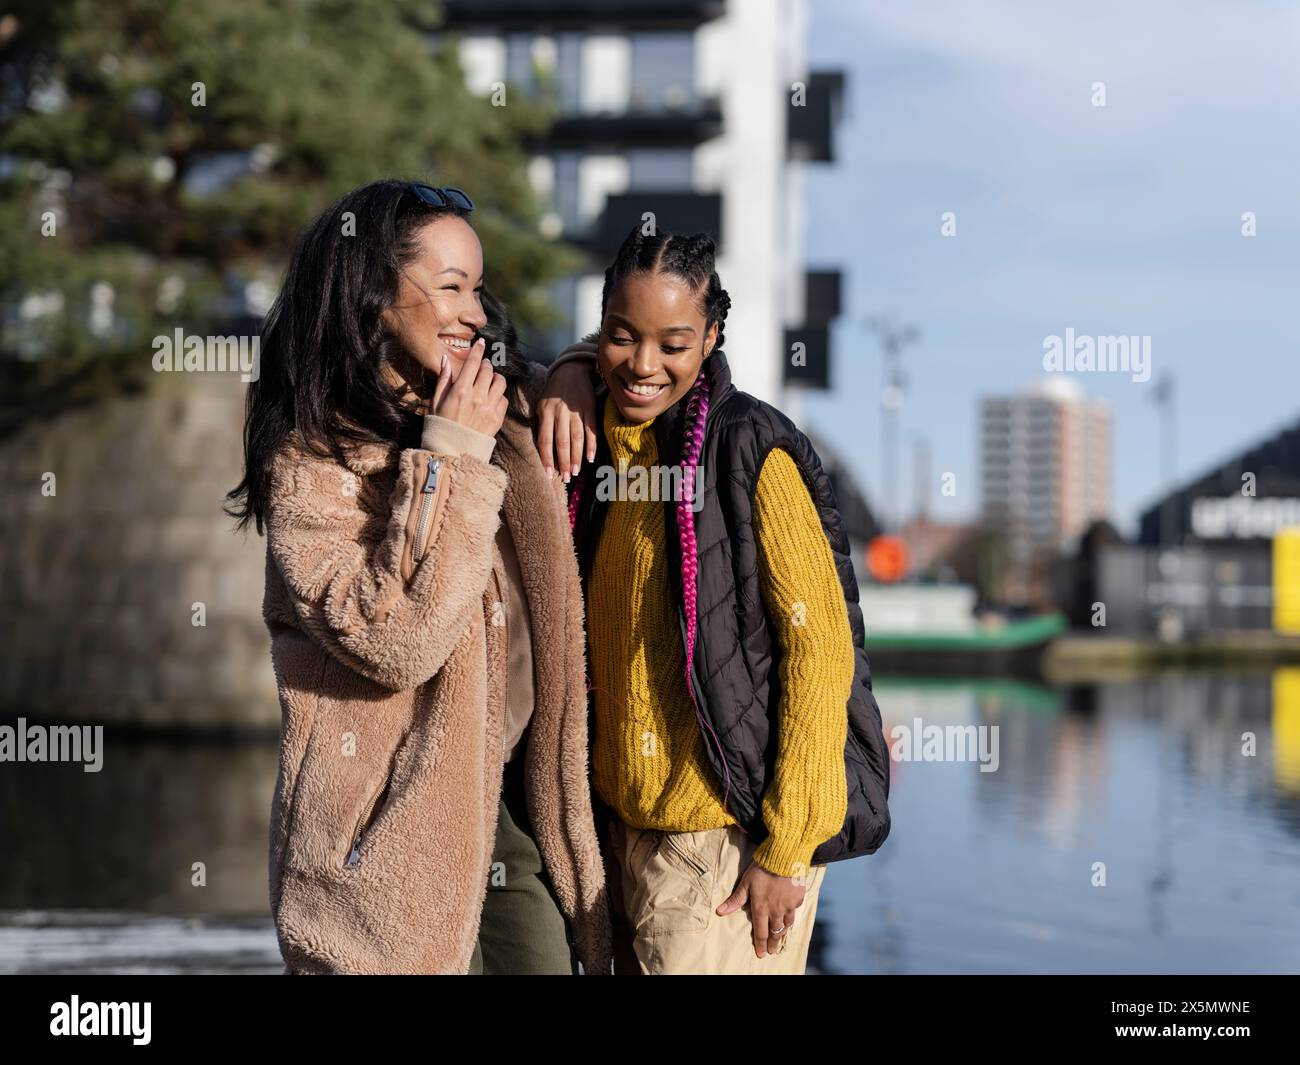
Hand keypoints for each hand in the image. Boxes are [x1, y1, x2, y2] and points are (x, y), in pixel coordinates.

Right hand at [428, 339, 506, 437]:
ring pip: (500, 383)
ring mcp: (489, 408)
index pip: (473, 363)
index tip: (481, 343)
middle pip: (488, 370)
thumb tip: (446, 359)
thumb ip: (443, 379)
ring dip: (495, 378)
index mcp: (460, 390)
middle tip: (482, 366)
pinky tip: (491, 398)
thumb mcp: (436, 400)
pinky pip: (504, 399)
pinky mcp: (497, 419)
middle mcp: (477, 397)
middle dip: (486, 365)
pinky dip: (499, 396)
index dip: (478, 350)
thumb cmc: (441, 425)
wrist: (452, 451)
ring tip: (490, 380)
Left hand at [535, 360, 597, 481]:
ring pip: (576, 438)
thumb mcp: (541, 405)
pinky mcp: (589, 409)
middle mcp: (560, 413)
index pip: (544, 440)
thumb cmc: (553, 392)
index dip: (547, 458)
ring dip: (577, 457)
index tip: (549, 474)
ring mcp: (576, 411)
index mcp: (546, 413)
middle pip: (562, 442)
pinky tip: (590, 458)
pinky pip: (591, 430)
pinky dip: (592, 445)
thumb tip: (542, 449)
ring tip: (576, 472)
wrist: (571, 371)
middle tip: (565, 478)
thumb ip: (541, 424)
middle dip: (563, 462)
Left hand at [716, 859, 806, 958]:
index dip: (761, 945)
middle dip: (773, 943)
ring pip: (786, 924)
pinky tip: (790, 915)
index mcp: (761, 908)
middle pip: (775, 932)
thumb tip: (720, 912)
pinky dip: (791, 915)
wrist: (784, 857)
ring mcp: (789, 906)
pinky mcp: (798, 899)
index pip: (761, 932)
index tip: (761, 954)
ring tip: (780, 936)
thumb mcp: (746, 883)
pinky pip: (795, 911)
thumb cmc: (762, 868)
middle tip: (772, 950)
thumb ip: (735, 900)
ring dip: (782, 932)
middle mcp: (776, 911)